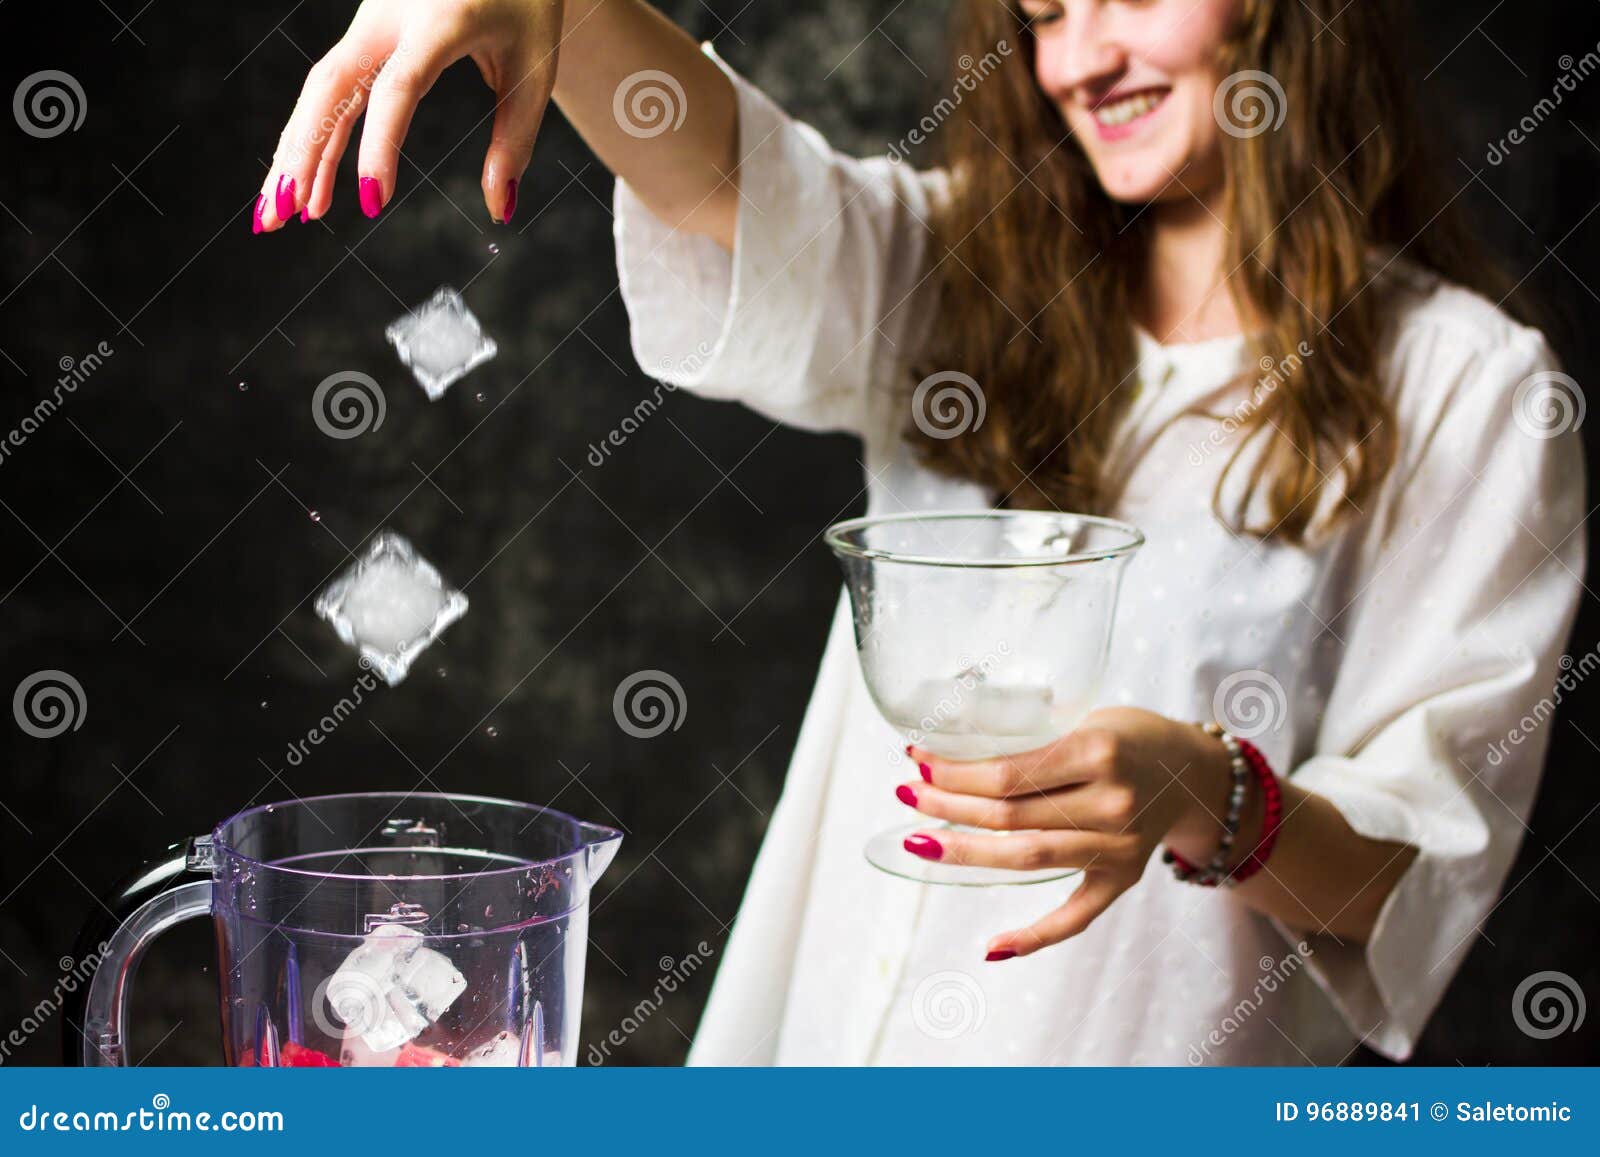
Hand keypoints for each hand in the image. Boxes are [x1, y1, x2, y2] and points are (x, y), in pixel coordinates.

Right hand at [252, 0, 563, 229]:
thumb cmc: (526, 6)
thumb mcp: (536, 71)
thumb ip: (516, 140)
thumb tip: (499, 210)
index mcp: (439, 20)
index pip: (397, 88)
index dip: (380, 146)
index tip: (372, 204)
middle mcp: (390, 14)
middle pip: (332, 85)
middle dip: (304, 152)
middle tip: (285, 215)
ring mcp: (370, 19)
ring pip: (321, 87)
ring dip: (296, 150)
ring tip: (282, 213)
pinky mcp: (365, 31)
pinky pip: (332, 85)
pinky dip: (315, 133)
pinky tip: (308, 180)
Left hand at [899, 707, 1237, 959]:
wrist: (1195, 773)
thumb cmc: (1130, 737)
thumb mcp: (1089, 717)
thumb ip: (1035, 738)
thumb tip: (952, 751)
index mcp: (1097, 751)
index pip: (1009, 773)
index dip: (955, 772)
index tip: (918, 761)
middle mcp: (1111, 801)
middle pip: (1009, 815)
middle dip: (948, 806)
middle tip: (906, 796)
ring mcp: (1119, 847)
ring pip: (1027, 858)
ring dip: (966, 852)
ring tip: (920, 842)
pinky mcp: (1122, 880)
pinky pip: (1075, 917)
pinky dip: (1033, 937)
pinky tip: (991, 946)